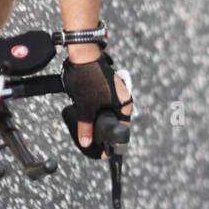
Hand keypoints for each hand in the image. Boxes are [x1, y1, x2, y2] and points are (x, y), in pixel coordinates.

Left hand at [62, 44, 133, 159]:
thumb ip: (86, 126)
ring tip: (89, 127)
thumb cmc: (88, 76)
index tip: (105, 154)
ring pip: (110, 113)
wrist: (83, 53)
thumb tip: (86, 142)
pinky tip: (87, 111)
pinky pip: (105, 104)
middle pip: (116, 123)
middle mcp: (124, 99)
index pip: (123, 131)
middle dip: (105, 133)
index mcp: (124, 105)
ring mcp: (116, 92)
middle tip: (93, 143)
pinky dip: (97, 111)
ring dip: (100, 121)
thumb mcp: (85, 106)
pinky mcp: (108, 87)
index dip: (113, 144)